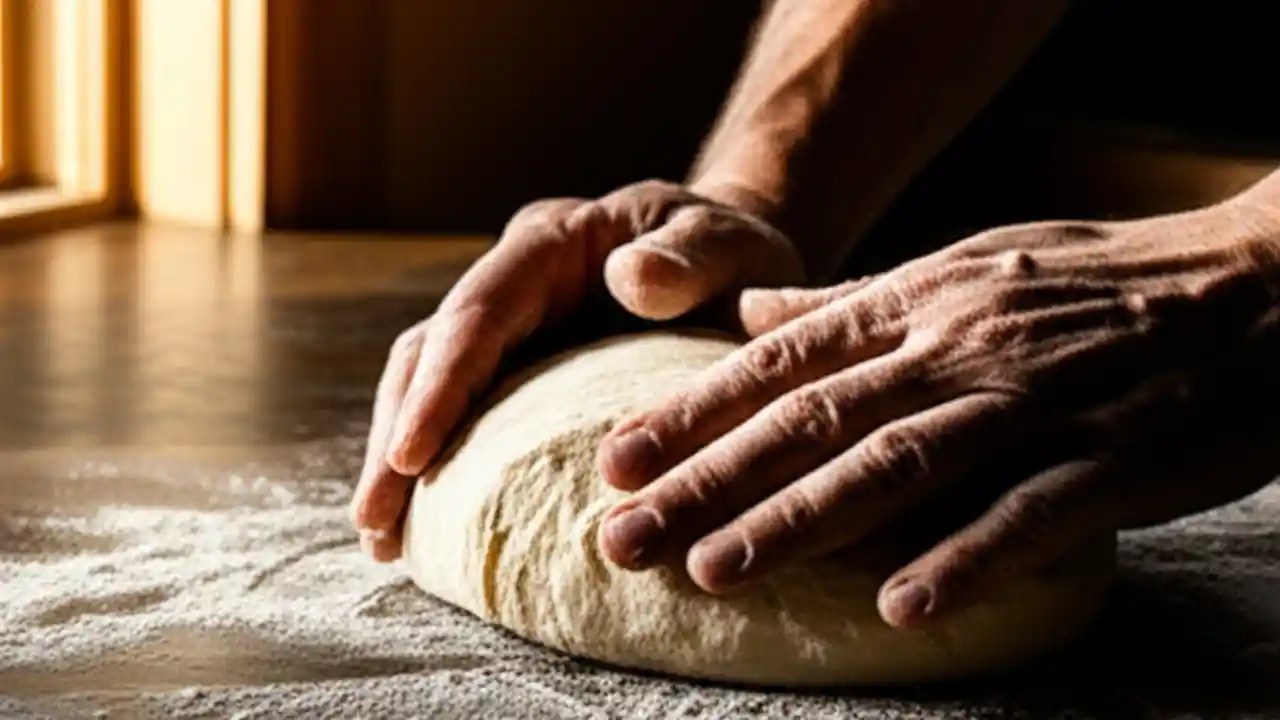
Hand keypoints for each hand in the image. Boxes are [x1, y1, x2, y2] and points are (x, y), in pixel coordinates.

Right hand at [349, 180, 803, 560]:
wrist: (733, 264)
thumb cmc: (732, 256)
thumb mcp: (729, 248)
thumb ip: (692, 259)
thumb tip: (632, 279)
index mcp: (551, 246)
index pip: (477, 313)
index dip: (440, 385)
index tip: (409, 456)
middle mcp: (513, 283)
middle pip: (428, 354)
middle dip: (395, 437)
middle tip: (373, 523)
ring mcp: (509, 328)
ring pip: (428, 386)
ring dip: (398, 460)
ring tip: (381, 541)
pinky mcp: (516, 370)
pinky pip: (464, 415)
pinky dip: (440, 466)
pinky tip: (426, 527)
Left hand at [595, 197, 1279, 626]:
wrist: (1263, 282)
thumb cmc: (1101, 281)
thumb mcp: (968, 263)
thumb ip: (858, 300)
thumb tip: (756, 313)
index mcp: (921, 300)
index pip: (781, 360)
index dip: (693, 410)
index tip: (615, 458)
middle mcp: (959, 346)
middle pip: (812, 419)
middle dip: (708, 479)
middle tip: (621, 534)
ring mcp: (1036, 402)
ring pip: (897, 463)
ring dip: (799, 520)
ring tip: (713, 569)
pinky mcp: (1115, 457)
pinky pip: (1029, 513)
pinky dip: (963, 558)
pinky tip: (897, 608)